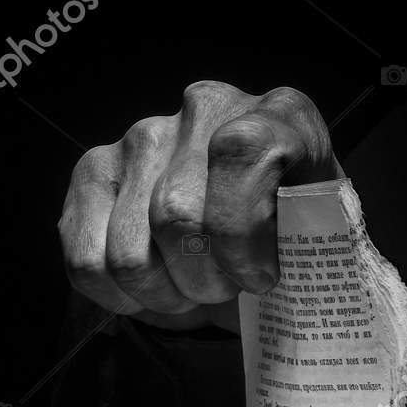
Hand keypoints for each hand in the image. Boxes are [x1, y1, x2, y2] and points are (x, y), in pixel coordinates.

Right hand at [58, 81, 341, 331]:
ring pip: (128, 254)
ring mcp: (141, 137)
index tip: (261, 279)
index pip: (239, 154)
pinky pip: (86, 260)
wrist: (258, 241)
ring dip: (164, 294)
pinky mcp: (95, 172)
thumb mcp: (321, 241)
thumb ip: (307, 243)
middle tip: (225, 289)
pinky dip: (120, 297)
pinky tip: (154, 286)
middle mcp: (204, 108)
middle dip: (204, 281)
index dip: (243, 237)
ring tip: (192, 287)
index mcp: (277, 115)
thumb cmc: (293, 242)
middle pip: (176, 218)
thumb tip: (267, 274)